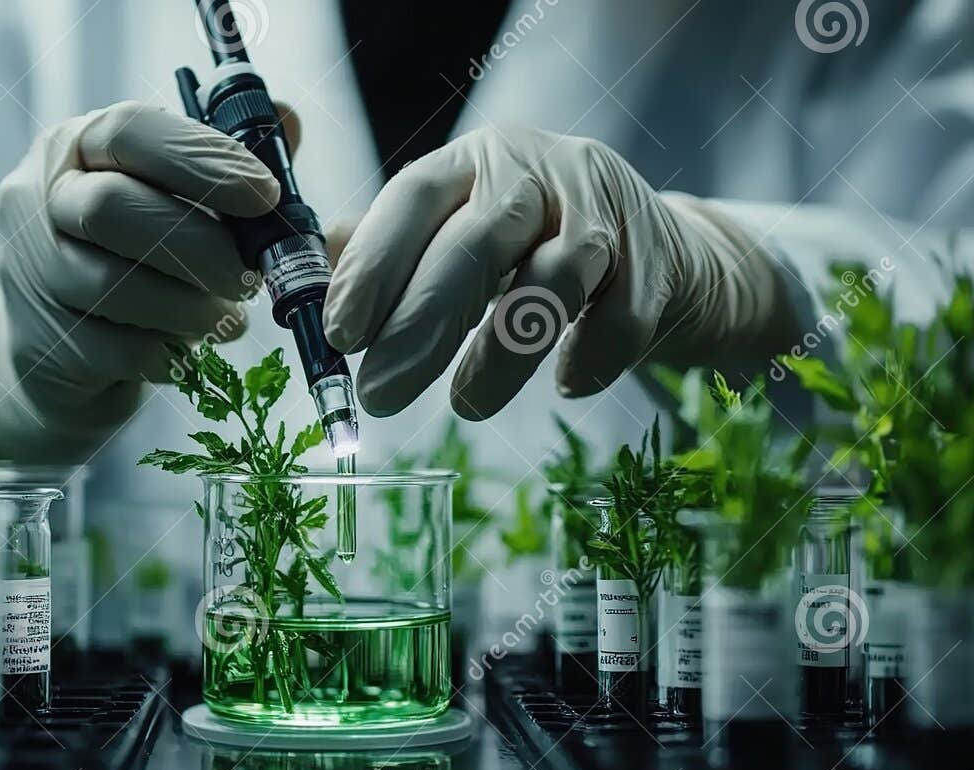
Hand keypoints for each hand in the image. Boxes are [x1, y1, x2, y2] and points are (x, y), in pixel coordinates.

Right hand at [0, 100, 296, 426]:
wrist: (67, 351)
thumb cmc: (136, 259)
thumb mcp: (176, 201)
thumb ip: (228, 163)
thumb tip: (287, 118)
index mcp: (76, 146)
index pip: (131, 132)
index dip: (203, 161)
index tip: (264, 195)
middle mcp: (40, 199)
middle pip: (112, 208)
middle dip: (200, 245)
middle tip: (251, 277)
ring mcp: (32, 273)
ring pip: (113, 284)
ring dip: (192, 307)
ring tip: (229, 318)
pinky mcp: (42, 343)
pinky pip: (116, 350)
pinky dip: (169, 353)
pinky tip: (190, 350)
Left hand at [324, 127, 789, 418]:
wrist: (665, 251)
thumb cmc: (537, 246)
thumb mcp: (461, 230)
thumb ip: (389, 251)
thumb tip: (307, 286)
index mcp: (476, 160)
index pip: (414, 198)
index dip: (373, 265)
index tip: (340, 336)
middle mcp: (538, 170)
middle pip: (476, 242)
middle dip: (421, 323)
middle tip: (380, 396)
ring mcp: (605, 209)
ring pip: (552, 280)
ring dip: (502, 353)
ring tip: (466, 405)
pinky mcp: (660, 257)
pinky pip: (623, 316)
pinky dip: (592, 357)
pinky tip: (567, 384)